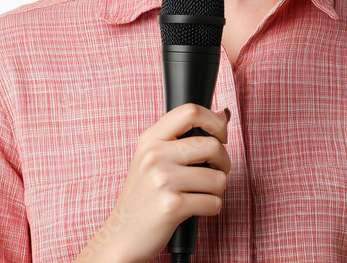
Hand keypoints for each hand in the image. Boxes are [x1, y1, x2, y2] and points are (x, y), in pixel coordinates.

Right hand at [76, 104, 230, 262]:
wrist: (122, 235)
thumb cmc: (143, 197)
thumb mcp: (151, 158)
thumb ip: (180, 139)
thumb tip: (224, 116)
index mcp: (150, 139)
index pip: (190, 111)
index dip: (215, 121)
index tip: (221, 135)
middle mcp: (155, 155)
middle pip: (212, 145)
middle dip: (223, 162)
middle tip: (215, 172)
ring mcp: (162, 180)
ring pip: (218, 178)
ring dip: (217, 190)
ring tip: (201, 194)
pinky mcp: (172, 205)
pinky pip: (214, 202)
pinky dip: (211, 208)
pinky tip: (195, 209)